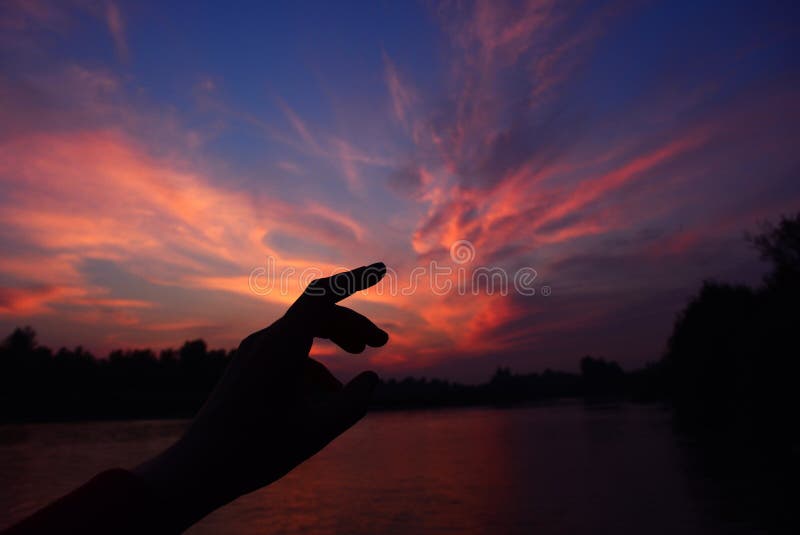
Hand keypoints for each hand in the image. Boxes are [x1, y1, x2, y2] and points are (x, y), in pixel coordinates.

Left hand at [134, 262, 388, 529]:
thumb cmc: (257, 450)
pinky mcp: (246, 368)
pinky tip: (326, 394)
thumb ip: (355, 402)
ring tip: (361, 358)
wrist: (198, 470)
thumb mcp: (319, 429)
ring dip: (333, 339)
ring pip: (302, 331)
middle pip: (317, 313)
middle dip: (352, 324)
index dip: (354, 279)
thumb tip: (372, 379)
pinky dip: (313, 363)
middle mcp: (265, 341)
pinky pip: (287, 352)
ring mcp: (253, 353)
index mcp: (282, 345)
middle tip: (381, 342)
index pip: (323, 294)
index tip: (381, 270)